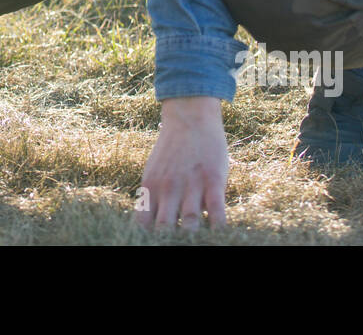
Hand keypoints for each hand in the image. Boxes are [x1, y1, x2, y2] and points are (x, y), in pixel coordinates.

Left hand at [134, 96, 227, 231]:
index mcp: (150, 188)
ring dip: (192, 236)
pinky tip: (219, 234)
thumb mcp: (153, 172)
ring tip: (197, 243)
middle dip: (169, 241)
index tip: (156, 244)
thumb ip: (153, 198)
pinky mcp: (213, 180)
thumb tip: (151, 226)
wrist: (190, 117)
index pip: (143, 224)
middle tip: (175, 245)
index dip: (148, 239)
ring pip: (189, 222)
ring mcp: (191, 185)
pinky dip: (217, 227)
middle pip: (164, 228)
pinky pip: (216, 211)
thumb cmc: (172, 149)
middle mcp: (168, 189)